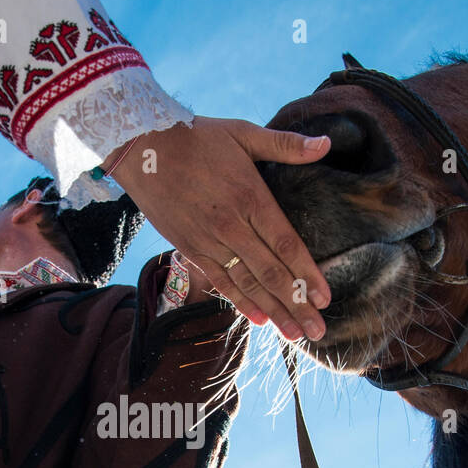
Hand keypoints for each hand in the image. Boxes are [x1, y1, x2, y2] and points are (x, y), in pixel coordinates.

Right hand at [105, 117, 331, 341]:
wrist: (142, 146)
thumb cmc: (196, 136)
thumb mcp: (243, 133)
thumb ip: (286, 145)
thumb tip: (326, 143)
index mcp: (250, 197)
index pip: (286, 244)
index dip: (307, 274)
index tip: (324, 299)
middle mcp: (231, 225)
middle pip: (271, 273)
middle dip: (296, 305)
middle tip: (317, 331)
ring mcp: (209, 240)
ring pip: (247, 283)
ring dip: (273, 311)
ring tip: (293, 334)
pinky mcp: (190, 247)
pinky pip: (220, 280)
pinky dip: (240, 301)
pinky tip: (259, 319)